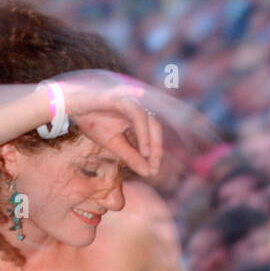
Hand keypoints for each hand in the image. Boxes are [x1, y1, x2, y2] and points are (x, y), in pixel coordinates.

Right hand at [58, 69, 217, 177]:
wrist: (67, 106)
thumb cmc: (90, 120)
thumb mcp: (113, 145)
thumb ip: (132, 156)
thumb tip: (149, 172)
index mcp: (141, 111)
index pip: (166, 123)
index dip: (184, 132)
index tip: (195, 151)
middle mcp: (140, 102)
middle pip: (168, 115)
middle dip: (189, 127)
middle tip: (202, 147)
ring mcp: (131, 98)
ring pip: (152, 120)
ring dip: (154, 142)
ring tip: (153, 161)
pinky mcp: (120, 98)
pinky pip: (136, 116)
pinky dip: (142, 134)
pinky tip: (144, 150)